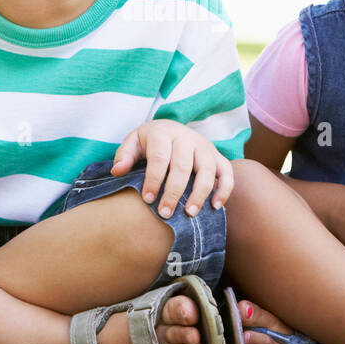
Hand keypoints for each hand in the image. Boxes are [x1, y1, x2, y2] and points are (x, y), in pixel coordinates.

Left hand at [111, 120, 232, 218]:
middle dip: (173, 192)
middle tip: (165, 214)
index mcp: (163, 133)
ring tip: (189, 214)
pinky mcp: (218, 156)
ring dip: (199, 193)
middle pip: (182, 166)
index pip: (159, 158)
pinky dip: (224, 189)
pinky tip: (215, 207)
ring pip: (207, 170)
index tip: (147, 200)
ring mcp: (205, 147)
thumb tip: (118, 171)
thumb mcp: (133, 142)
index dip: (153, 180)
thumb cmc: (150, 142)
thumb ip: (124, 156)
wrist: (173, 129)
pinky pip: (227, 172)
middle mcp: (187, 138)